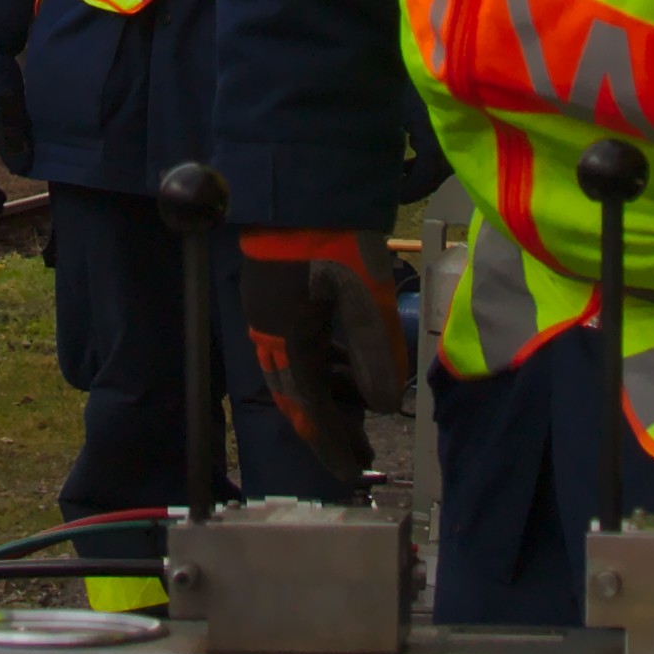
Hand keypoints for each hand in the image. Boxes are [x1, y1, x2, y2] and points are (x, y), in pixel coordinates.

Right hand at [240, 228, 407, 477]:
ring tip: (362, 411)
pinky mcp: (278, 294)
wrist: (301, 182)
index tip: (349, 471)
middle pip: (298, 396)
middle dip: (329, 426)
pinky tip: (348, 365)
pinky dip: (325, 363)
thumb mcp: (364, 295)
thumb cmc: (332, 233)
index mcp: (286, 338)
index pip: (309, 407)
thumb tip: (383, 402)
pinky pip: (299, 345)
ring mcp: (270, 312)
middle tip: (361, 450)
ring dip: (329, 394)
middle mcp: (270, 331)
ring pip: (298, 371)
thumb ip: (375, 352)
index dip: (330, 442)